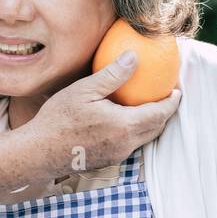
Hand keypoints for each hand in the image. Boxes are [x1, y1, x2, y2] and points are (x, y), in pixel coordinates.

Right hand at [24, 50, 181, 173]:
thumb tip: (134, 56)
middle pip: (156, 129)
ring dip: (151, 124)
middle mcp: (125, 144)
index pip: (160, 113)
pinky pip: (129, 144)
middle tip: (167, 96)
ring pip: (143, 138)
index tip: (178, 89)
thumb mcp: (85, 91)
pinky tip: (124, 120)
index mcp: (125, 126)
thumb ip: (112, 75)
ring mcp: (117, 155)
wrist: (38, 152)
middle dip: (166, 113)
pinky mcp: (107, 161)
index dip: (173, 101)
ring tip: (149, 107)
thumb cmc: (59, 119)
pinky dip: (135, 131)